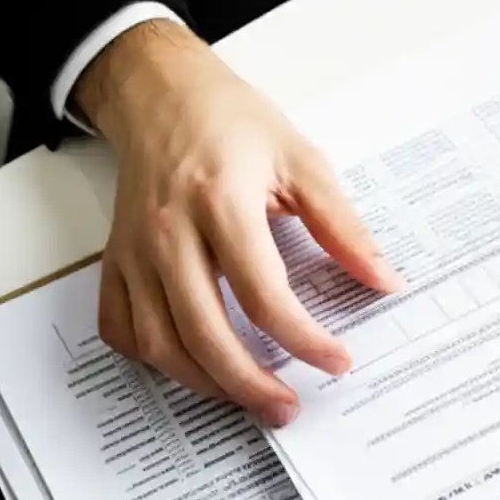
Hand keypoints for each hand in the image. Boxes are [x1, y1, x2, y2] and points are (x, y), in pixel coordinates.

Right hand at [76, 20, 401, 425]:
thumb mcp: (303, 161)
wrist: (160, 91)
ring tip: (250, 398)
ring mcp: (133, 250)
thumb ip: (344, 227)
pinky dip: (154, 359)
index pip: (264, 296)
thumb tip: (384, 281)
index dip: (305, 340)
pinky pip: (121, 327)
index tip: (339, 360)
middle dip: (250, 384)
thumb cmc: (231, 121)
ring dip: (205, 383)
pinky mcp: (115, 260)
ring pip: (158, 342)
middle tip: (289, 408)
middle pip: (205, 333)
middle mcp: (168, 233)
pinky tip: (192, 366)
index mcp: (221, 203)